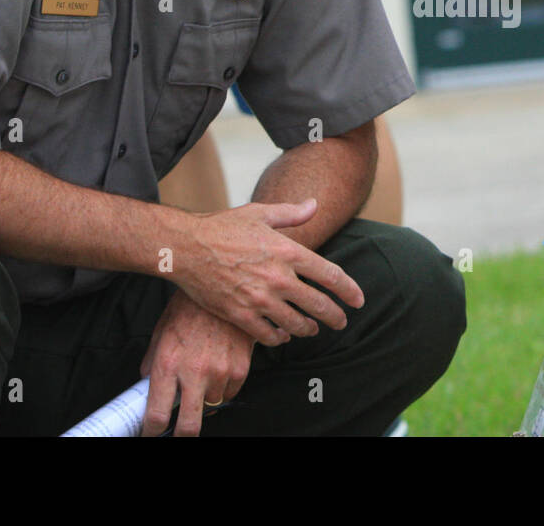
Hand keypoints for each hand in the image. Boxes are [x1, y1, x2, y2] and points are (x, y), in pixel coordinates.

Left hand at [140, 290, 254, 436]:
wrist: (222, 283)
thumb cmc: (189, 305)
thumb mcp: (161, 332)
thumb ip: (153, 362)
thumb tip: (146, 385)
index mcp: (166, 365)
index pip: (156, 416)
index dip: (151, 432)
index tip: (150, 434)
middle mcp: (193, 373)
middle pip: (188, 427)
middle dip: (182, 436)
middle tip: (180, 433)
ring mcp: (220, 372)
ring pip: (212, 406)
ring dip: (206, 398)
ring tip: (203, 375)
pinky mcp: (241, 367)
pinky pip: (231, 391)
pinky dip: (224, 386)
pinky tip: (220, 365)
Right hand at [172, 198, 364, 345]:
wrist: (185, 247)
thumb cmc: (223, 226)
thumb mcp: (260, 212)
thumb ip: (291, 213)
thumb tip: (314, 205)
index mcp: (287, 251)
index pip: (330, 275)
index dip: (349, 290)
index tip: (358, 300)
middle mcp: (278, 277)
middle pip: (319, 304)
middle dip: (335, 317)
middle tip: (341, 322)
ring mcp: (259, 298)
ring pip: (296, 324)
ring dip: (308, 329)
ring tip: (312, 329)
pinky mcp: (240, 314)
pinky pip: (268, 335)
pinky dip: (280, 338)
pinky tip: (283, 335)